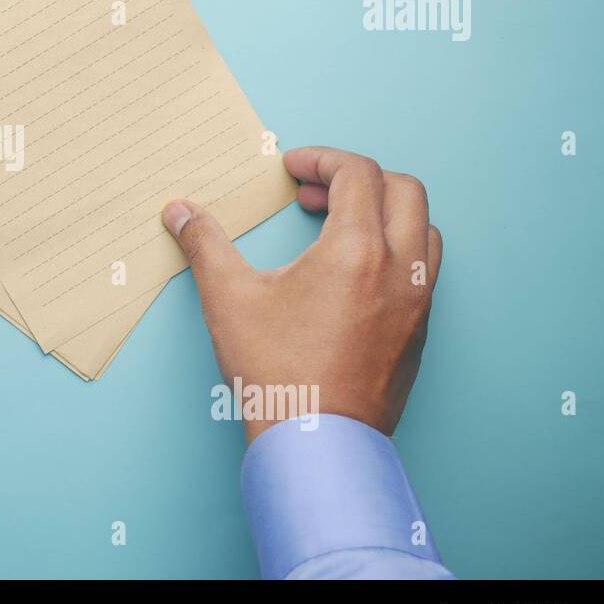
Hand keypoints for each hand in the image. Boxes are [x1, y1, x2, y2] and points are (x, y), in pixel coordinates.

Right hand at [161, 146, 441, 441]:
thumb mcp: (228, 299)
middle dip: (357, 179)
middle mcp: (402, 269)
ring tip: (338, 227)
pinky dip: (395, 250)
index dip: (322, 159)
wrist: (316, 444)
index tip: (291, 169)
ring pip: (424, 229)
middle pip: (403, 190)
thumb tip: (179, 211)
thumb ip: (203, 244)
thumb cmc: (277, 373)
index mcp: (358, 250)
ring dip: (385, 213)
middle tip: (311, 193)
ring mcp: (418, 302)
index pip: (358, 174)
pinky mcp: (419, 332)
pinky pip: (425, 270)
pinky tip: (353, 274)